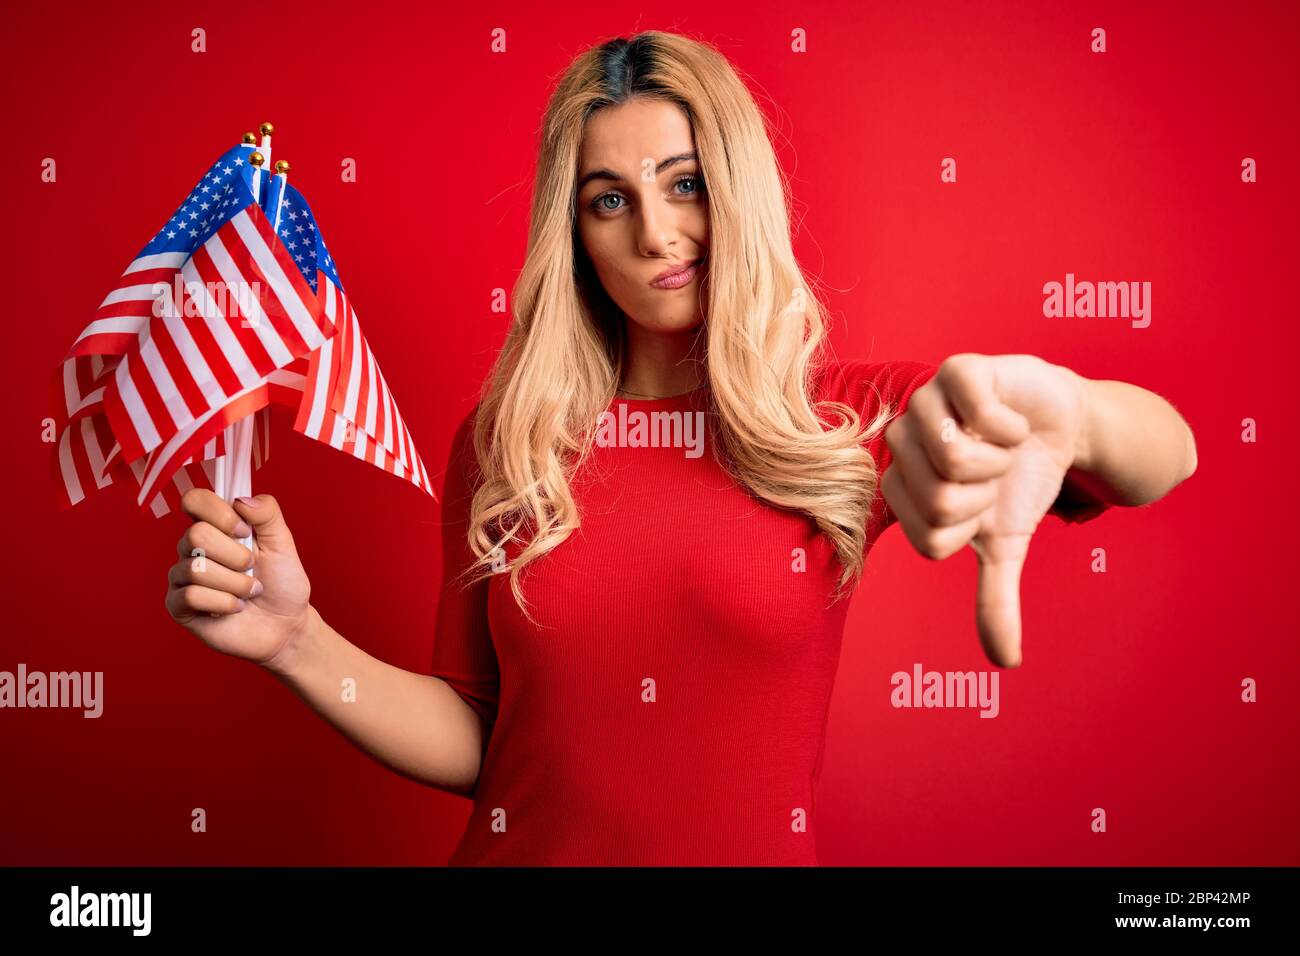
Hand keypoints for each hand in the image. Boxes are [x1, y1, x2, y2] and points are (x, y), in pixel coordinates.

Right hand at [164, 489, 313, 668]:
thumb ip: (267, 513)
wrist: (286, 624)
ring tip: (248, 592)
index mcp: (214, 527)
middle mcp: (192, 548)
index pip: (194, 500)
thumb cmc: (282, 583)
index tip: (245, 531)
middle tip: (251, 568)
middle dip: (236, 556)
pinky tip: (234, 608)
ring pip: (197, 569)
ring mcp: (182, 577)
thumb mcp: (283, 542)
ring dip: (236, 584)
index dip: (220, 514)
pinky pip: (192, 596)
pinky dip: (224, 603)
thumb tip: (241, 500)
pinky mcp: (179, 606)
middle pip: (196, 534)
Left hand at [880, 353, 1088, 667]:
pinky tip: (1010, 421)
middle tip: (995, 474)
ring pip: (951, 458)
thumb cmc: (1017, 482)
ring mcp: (925, 402)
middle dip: (987, 495)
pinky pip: (975, 409)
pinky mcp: (958, 369)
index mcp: (900, 488)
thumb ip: (994, 599)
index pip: (929, 538)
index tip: (983, 508)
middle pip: (939, 501)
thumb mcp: (1005, 542)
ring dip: (997, 461)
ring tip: (1002, 447)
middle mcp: (901, 443)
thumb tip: (1005, 662)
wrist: (1057, 425)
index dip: (972, 529)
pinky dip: (1009, 426)